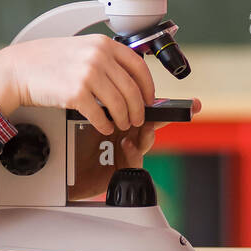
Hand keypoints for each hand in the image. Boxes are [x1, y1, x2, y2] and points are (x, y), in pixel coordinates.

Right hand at [0, 34, 155, 134]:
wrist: (18, 68)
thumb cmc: (46, 60)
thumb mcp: (80, 48)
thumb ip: (104, 58)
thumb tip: (127, 80)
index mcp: (103, 44)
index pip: (138, 66)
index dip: (148, 86)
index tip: (149, 98)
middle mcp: (98, 56)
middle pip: (132, 88)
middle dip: (139, 108)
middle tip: (138, 117)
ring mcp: (87, 74)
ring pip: (119, 104)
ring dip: (124, 118)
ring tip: (122, 124)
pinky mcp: (76, 93)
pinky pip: (100, 115)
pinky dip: (105, 124)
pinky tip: (104, 126)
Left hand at [68, 98, 202, 199]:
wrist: (58, 169)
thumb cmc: (69, 140)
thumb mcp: (83, 115)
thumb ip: (101, 101)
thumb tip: (111, 79)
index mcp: (121, 117)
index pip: (146, 107)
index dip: (166, 103)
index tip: (192, 103)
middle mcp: (126, 134)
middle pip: (151, 123)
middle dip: (162, 118)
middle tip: (164, 112)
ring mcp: (125, 153)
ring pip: (146, 141)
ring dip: (146, 134)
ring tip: (141, 126)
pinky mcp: (120, 171)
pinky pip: (134, 163)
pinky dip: (134, 154)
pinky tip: (127, 144)